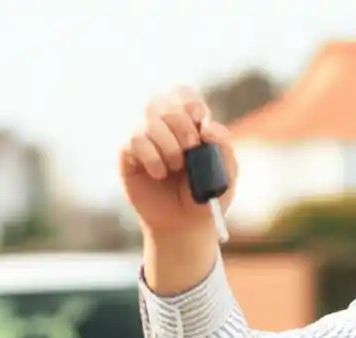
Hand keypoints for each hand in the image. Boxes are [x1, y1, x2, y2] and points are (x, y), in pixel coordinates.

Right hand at [119, 85, 237, 240]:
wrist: (186, 226)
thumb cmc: (207, 197)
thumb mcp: (226, 174)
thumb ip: (223, 146)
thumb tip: (207, 126)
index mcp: (189, 123)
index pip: (182, 94)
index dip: (189, 103)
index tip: (200, 122)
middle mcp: (163, 127)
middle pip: (163, 102)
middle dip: (181, 124)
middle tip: (191, 148)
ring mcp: (144, 140)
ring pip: (148, 121)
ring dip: (167, 143)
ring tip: (176, 166)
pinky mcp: (129, 156)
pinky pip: (133, 140)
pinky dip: (150, 156)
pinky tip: (160, 173)